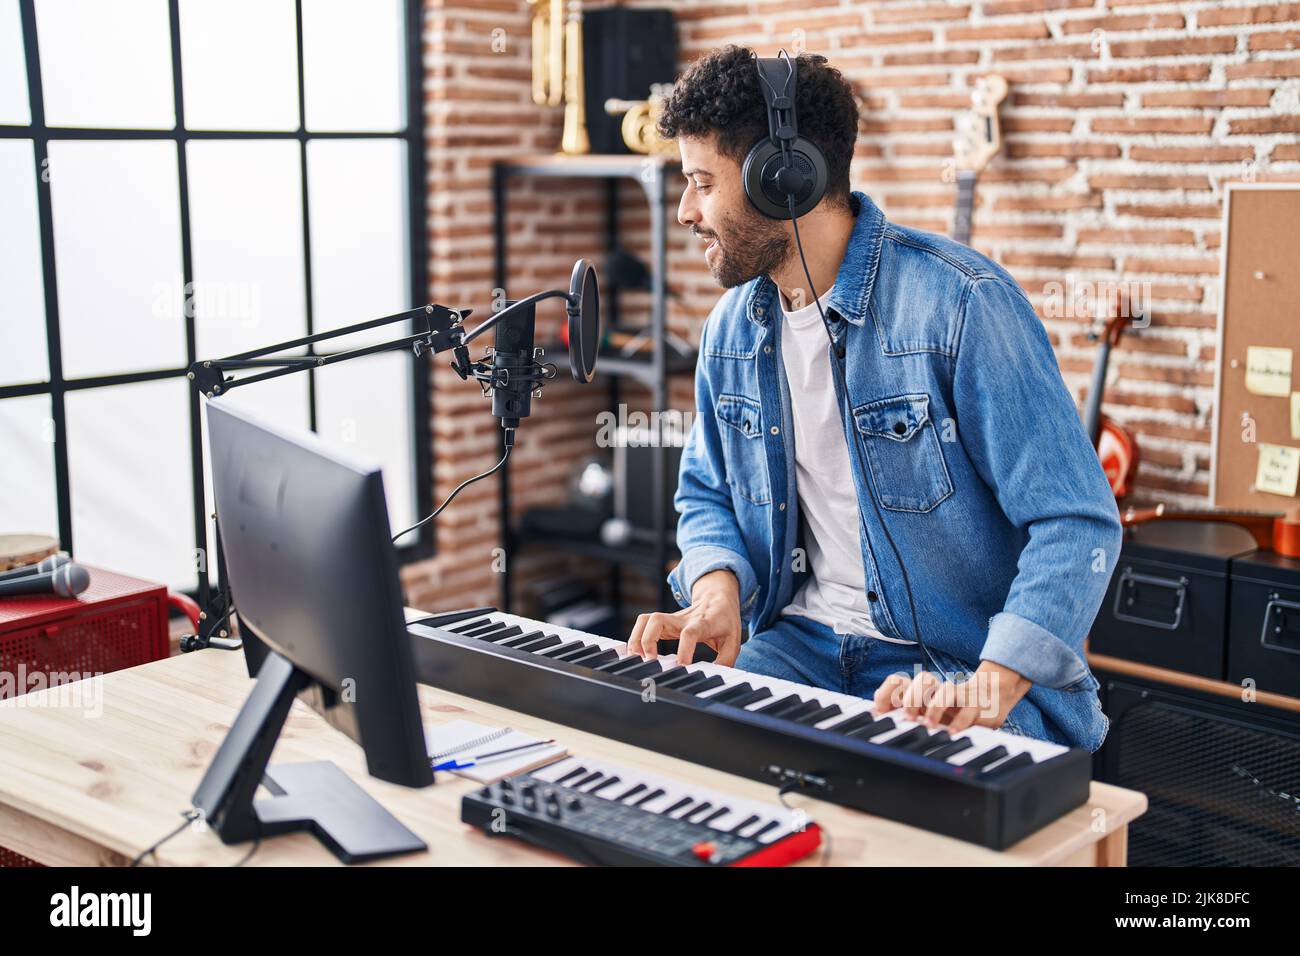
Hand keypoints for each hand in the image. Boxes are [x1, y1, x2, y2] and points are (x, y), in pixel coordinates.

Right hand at [627, 570, 742, 665]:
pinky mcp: (663, 622)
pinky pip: (643, 624)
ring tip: (637, 659)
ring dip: (636, 639)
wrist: (717, 598)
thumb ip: (726, 660)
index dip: (684, 649)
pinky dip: (635, 639)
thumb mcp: (733, 641)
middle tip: (650, 662)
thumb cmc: (724, 621)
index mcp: (703, 623)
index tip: (681, 666)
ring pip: (645, 620)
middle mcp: (682, 619)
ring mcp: (670, 619)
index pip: (690, 633)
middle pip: (657, 620)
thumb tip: (715, 677)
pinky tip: (636, 654)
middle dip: (648, 641)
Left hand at [871, 660, 1031, 734]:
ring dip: (936, 707)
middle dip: (912, 698)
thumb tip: (874, 713)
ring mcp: (959, 696)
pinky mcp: (976, 705)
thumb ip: (902, 709)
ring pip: (947, 689)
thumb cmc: (950, 707)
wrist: (991, 696)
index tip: (880, 712)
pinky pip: (969, 709)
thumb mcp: (925, 710)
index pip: (898, 681)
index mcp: (921, 691)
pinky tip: (952, 733)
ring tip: (929, 725)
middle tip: (908, 718)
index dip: (886, 693)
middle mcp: (938, 690)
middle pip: (923, 680)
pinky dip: (960, 721)